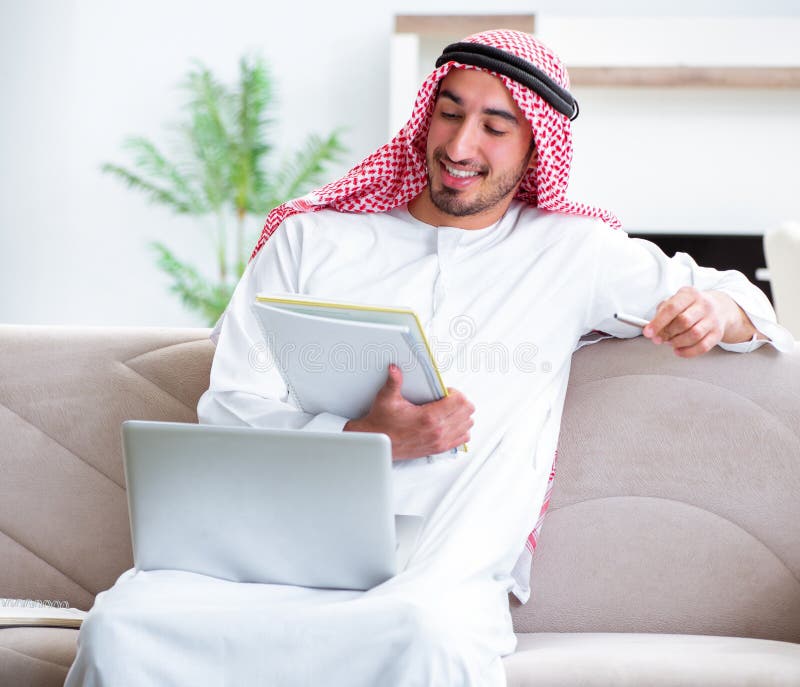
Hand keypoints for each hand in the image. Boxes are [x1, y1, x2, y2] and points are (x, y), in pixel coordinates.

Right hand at [343, 364, 474, 460]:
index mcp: (428, 418)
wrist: (378, 442)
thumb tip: (395, 369)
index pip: (459, 402)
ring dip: (462, 415)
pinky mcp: (438, 448)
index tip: (445, 391)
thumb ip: (393, 382)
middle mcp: (437, 431)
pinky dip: (461, 429)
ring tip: (450, 409)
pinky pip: (462, 439)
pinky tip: (451, 423)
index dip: (455, 392)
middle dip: (460, 401)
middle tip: (448, 398)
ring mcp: (439, 441)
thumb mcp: (386, 399)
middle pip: (467, 412)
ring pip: (467, 425)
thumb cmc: (382, 424)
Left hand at [642, 287, 757, 357]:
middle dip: (667, 333)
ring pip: (694, 335)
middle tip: (659, 339)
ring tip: (670, 342)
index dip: (658, 322)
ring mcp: (713, 319)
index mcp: (689, 294)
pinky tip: (679, 350)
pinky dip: (687, 352)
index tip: (648, 332)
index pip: (672, 308)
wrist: (719, 308)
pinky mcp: (717, 334)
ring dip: (677, 342)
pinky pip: (703, 347)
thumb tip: (652, 328)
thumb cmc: (690, 306)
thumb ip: (662, 312)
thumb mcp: (675, 301)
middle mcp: (704, 305)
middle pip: (683, 322)